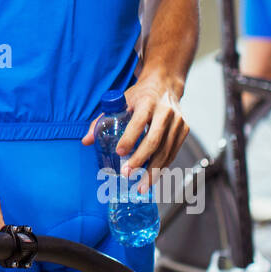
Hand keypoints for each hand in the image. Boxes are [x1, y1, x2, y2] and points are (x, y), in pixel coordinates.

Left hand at [81, 74, 189, 189]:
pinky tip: (152, 178)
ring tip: (141, 187)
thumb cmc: (140, 95)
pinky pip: (173, 153)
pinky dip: (162, 167)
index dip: (129, 138)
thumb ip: (102, 120)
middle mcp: (165, 112)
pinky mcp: (184, 130)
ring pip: (166, 151)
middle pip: (154, 140)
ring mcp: (178, 122)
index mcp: (147, 102)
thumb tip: (86, 141)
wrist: (166, 85)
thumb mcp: (121, 101)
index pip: (138, 122)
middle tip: (127, 174)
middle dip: (140, 160)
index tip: (119, 152)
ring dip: (153, 171)